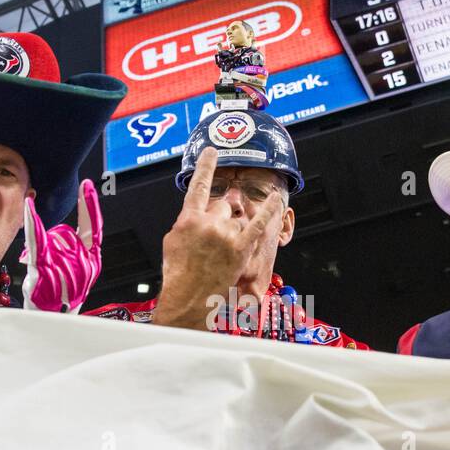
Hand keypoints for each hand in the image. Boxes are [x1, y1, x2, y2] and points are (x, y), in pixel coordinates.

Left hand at [21, 179, 102, 312]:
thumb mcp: (74, 271)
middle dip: (56, 240)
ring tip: (47, 277)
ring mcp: (64, 265)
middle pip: (67, 232)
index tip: (87, 185)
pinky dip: (32, 220)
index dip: (90, 205)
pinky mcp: (43, 269)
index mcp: (92, 259)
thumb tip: (74, 222)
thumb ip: (76, 247)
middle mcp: (83, 262)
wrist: (49, 321)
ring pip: (52, 240)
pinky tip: (29, 204)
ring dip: (46, 253)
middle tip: (52, 265)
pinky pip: (36, 240)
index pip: (93, 227)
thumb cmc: (60, 296)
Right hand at [152, 146, 281, 329]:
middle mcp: (208, 222)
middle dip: (221, 218)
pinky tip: (275, 199)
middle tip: (213, 240)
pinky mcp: (241, 248)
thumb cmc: (179, 273)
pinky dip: (269, 211)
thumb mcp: (173, 242)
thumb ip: (187, 223)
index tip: (213, 152)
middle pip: (223, 206)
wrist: (189, 297)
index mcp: (188, 219)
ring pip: (236, 221)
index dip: (206, 167)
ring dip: (232, 233)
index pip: (199, 186)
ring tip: (221, 254)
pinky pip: (258, 224)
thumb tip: (199, 215)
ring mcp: (226, 235)